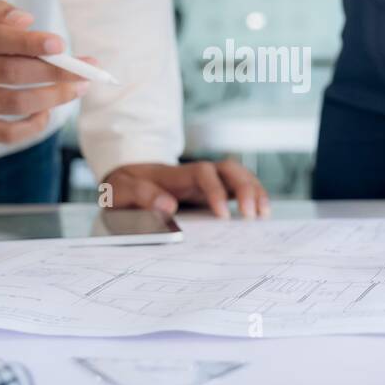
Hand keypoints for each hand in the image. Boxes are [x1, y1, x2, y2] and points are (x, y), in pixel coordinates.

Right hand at [0, 0, 89, 143]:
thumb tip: (26, 21)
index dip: (28, 43)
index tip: (60, 45)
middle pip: (9, 73)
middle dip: (54, 71)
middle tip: (87, 69)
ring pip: (12, 103)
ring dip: (52, 97)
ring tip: (79, 88)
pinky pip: (4, 133)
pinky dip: (32, 125)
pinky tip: (47, 110)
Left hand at [103, 160, 270, 218]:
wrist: (125, 182)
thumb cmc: (124, 188)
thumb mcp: (121, 191)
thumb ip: (141, 196)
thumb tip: (168, 206)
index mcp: (175, 175)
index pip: (203, 173)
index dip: (215, 190)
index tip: (223, 215)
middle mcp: (195, 175)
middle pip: (228, 169)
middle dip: (245, 188)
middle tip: (252, 214)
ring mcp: (206, 183)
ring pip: (237, 175)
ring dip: (254, 190)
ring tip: (263, 215)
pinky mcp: (211, 193)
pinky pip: (236, 188)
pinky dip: (252, 196)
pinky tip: (261, 214)